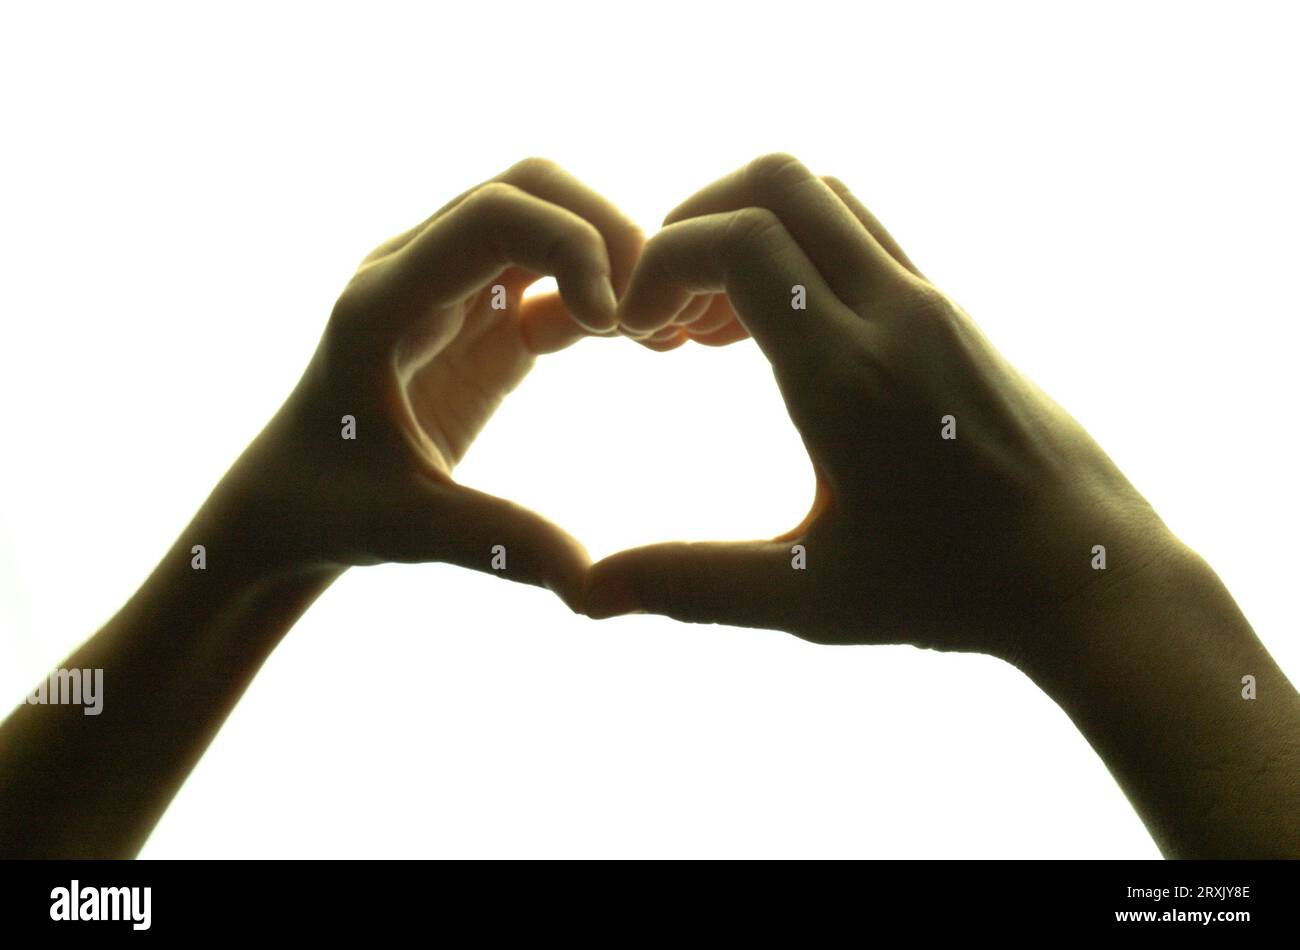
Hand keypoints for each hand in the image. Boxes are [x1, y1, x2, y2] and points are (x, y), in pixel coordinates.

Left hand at [214, 158, 642, 608]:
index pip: (492, 215)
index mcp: (385, 302)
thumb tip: (588, 583)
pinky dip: (599, 293)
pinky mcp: (478, 321)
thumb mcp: (408, 529)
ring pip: (546, 217)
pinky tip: (639, 344)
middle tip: (657, 309)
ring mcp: (449, 289)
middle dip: (606, 230)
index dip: (571, 245)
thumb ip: (496, 543)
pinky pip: (550, 273)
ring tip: (660, 330)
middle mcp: (415, 271)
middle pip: (528, 188)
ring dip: (611, 256)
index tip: (615, 321)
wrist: (290, 506)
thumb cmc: (329, 510)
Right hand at [586, 154, 1176, 663]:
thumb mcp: (809, 598)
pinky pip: (859, 238)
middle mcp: (895, 316)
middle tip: (664, 307)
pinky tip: (773, 343)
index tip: (633, 331)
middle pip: (780, 182)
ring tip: (710, 330)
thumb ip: (692, 585)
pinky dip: (796, 254)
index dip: (661, 261)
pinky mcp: (951, 315)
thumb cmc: (953, 590)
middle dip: (695, 219)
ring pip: (825, 198)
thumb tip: (591, 594)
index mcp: (850, 375)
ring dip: (750, 231)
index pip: (740, 239)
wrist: (1088, 572)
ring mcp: (931, 305)